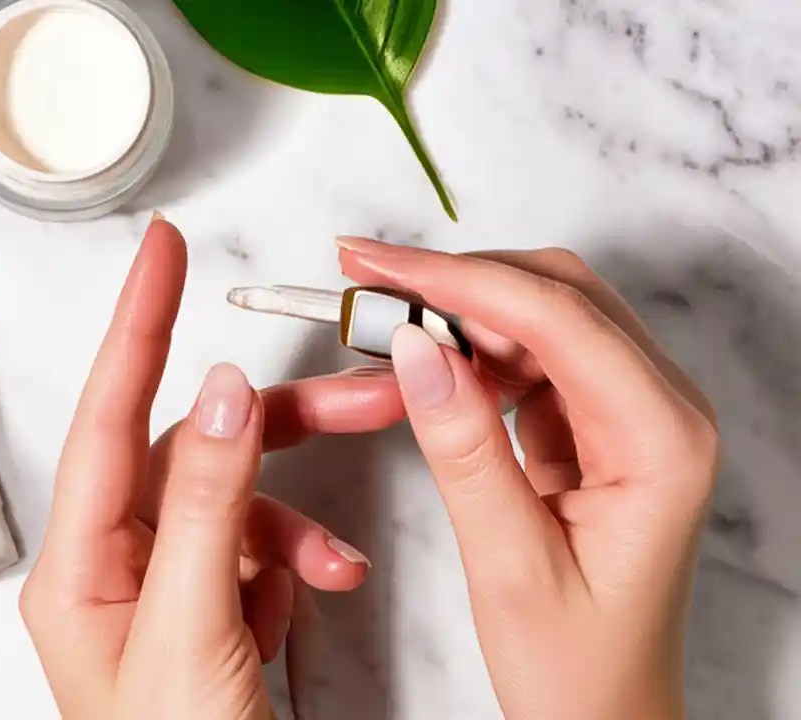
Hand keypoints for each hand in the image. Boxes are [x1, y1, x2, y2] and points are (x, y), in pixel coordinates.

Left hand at [21, 219, 405, 718]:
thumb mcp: (191, 637)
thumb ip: (205, 506)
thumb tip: (223, 392)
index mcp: (78, 569)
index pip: (106, 418)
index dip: (136, 325)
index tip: (162, 251)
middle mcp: (114, 567)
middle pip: (196, 452)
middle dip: (282, 428)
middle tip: (369, 393)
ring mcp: (167, 590)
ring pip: (240, 503)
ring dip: (302, 519)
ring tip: (346, 565)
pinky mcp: (214, 613)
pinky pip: (261, 552)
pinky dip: (301, 561)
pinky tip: (318, 592)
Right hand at [338, 237, 717, 719]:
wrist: (606, 714)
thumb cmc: (576, 665)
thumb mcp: (507, 564)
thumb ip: (462, 448)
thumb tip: (412, 347)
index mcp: (662, 442)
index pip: (558, 319)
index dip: (458, 281)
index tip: (375, 266)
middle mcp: (663, 411)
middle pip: (559, 296)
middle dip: (457, 277)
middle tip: (363, 276)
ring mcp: (633, 413)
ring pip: (544, 315)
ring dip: (460, 306)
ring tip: (376, 313)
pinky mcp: (598, 425)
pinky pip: (533, 356)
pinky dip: (473, 346)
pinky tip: (423, 355)